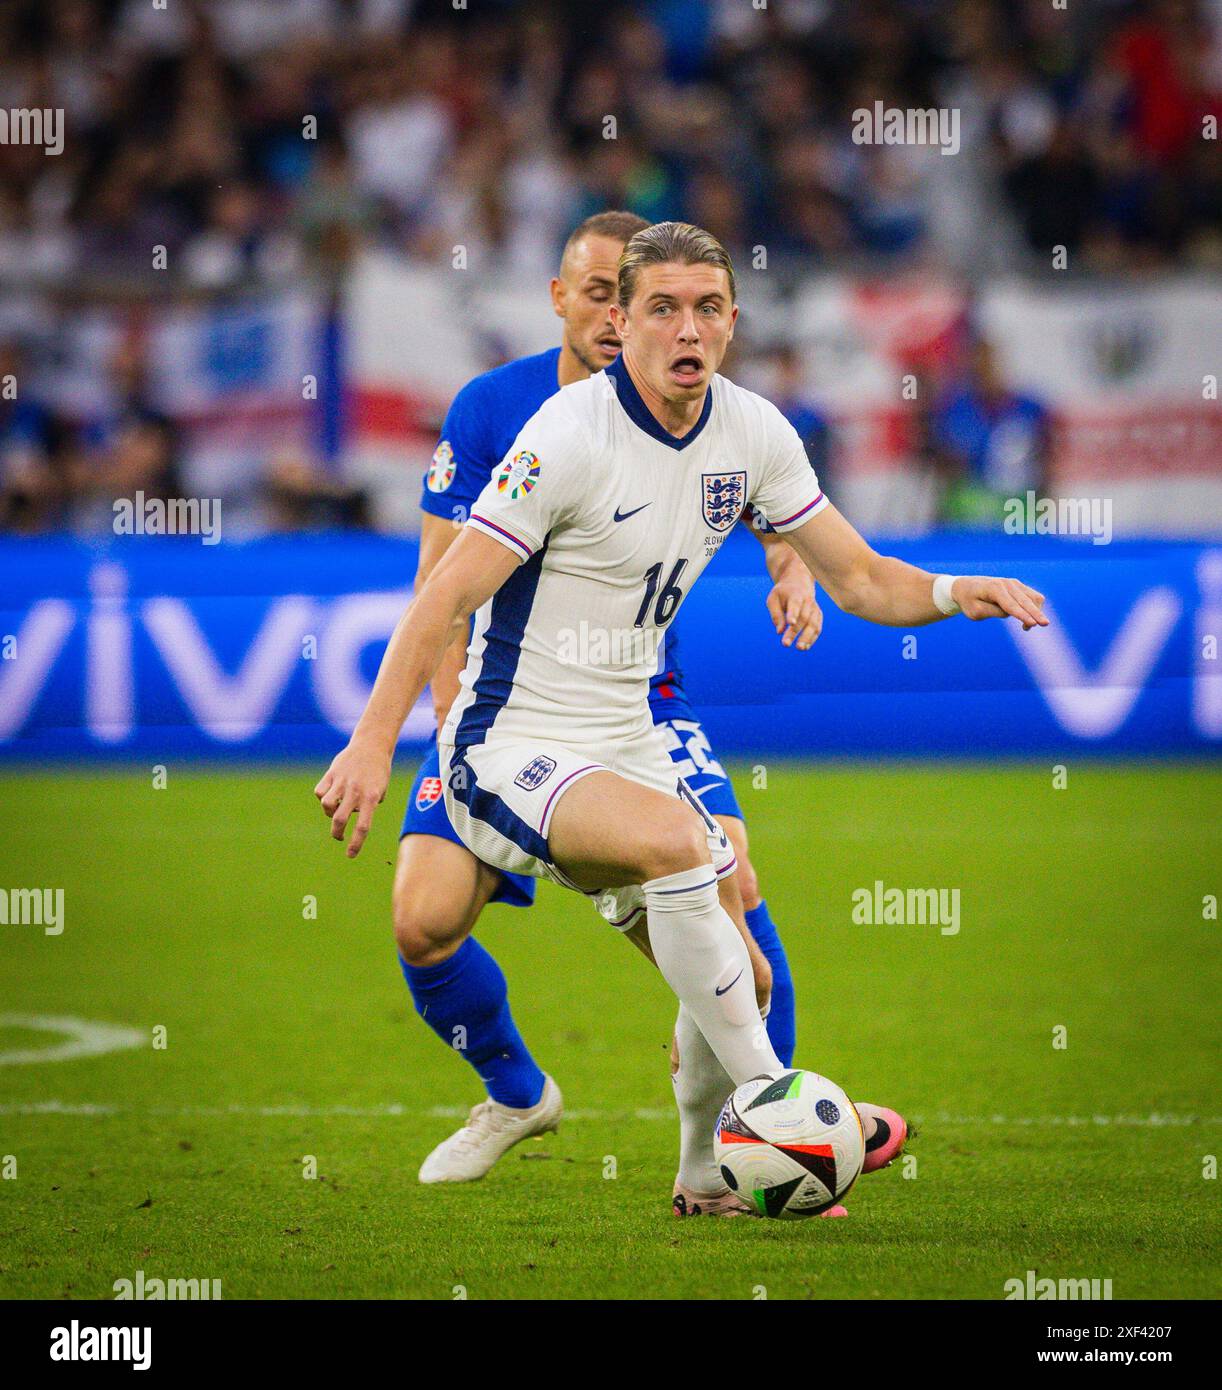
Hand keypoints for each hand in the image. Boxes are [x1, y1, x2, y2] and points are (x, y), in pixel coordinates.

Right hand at [314, 738, 390, 857]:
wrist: (371, 745)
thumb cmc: (378, 771)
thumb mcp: (381, 790)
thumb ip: (369, 806)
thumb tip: (353, 818)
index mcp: (372, 798)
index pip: (363, 827)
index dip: (355, 843)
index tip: (350, 855)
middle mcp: (356, 791)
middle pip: (340, 820)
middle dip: (337, 833)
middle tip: (339, 836)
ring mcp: (342, 782)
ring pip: (326, 805)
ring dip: (328, 813)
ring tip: (335, 810)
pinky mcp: (331, 773)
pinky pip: (320, 792)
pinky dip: (322, 797)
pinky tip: (330, 795)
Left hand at [766, 573, 822, 649]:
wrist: (799, 582)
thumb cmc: (783, 593)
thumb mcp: (773, 599)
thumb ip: (776, 615)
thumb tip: (779, 632)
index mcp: (795, 595)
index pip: (795, 604)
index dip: (793, 614)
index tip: (790, 623)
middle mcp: (808, 602)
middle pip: (803, 618)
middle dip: (794, 632)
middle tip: (785, 644)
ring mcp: (815, 609)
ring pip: (813, 624)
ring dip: (807, 637)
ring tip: (799, 648)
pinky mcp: (818, 615)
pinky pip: (818, 628)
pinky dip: (812, 638)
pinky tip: (805, 647)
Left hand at [952, 576, 1047, 630]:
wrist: (967, 587)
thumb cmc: (969, 601)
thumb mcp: (975, 611)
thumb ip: (992, 612)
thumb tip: (1011, 613)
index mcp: (994, 588)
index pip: (1011, 605)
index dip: (1022, 615)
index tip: (1032, 624)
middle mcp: (1007, 583)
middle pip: (1025, 601)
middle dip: (1036, 613)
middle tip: (1045, 624)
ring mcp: (1014, 583)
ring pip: (1033, 598)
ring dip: (1035, 612)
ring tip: (1026, 627)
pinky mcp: (1019, 586)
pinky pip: (1033, 597)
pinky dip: (1034, 608)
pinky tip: (1028, 620)